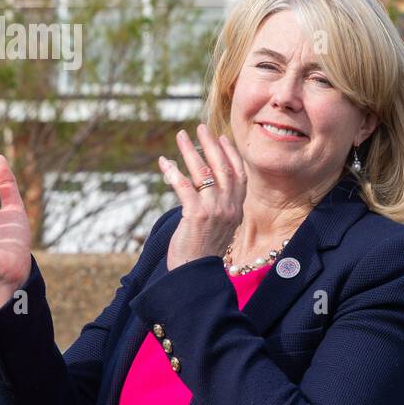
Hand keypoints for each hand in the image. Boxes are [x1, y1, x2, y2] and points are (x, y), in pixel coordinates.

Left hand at [158, 123, 247, 270]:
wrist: (196, 276)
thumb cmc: (203, 254)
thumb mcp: (220, 229)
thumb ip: (220, 209)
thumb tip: (208, 190)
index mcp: (237, 209)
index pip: (239, 175)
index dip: (231, 154)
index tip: (222, 138)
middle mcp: (229, 207)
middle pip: (222, 167)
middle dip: (211, 145)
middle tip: (200, 128)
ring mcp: (214, 210)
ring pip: (203, 172)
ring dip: (190, 151)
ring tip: (181, 137)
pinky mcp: (196, 214)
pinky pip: (183, 186)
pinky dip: (172, 172)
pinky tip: (164, 162)